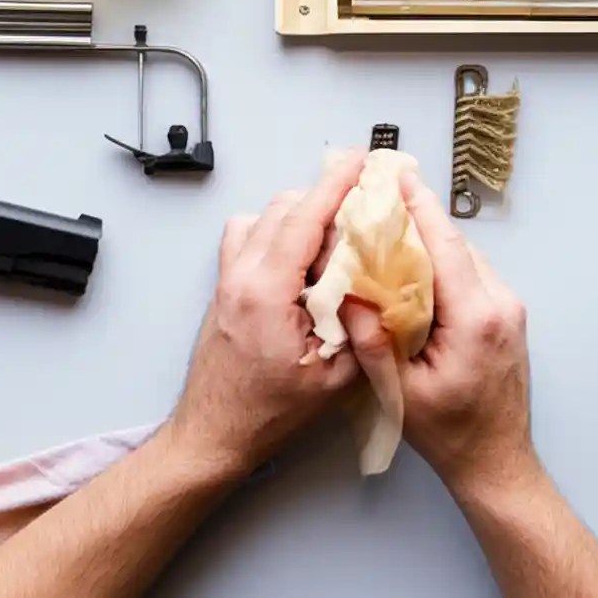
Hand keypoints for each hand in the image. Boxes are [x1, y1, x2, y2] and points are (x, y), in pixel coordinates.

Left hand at [171, 152, 364, 472]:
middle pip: (285, 209)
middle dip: (325, 199)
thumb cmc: (267, 414)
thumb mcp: (336, 378)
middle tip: (362, 208)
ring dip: (300, 217)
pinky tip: (301, 264)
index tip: (362, 161)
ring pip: (263, 219)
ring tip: (334, 241)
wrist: (215, 435)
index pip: (305, 218)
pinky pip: (248, 239)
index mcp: (266, 292)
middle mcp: (239, 276)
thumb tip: (381, 285)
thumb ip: (360, 325)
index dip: (337, 184)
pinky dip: (277, 235)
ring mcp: (226, 281)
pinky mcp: (223, 290)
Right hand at [342, 172, 535, 493]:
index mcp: (476, 319)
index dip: (419, 207)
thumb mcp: (400, 393)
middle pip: (456, 245)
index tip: (397, 177)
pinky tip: (417, 267)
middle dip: (419, 218)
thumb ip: (373, 343)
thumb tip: (348, 298)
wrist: (496, 462)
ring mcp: (511, 310)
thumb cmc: (452, 435)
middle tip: (382, 196)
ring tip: (393, 227)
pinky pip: (475, 276)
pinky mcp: (509, 317)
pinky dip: (446, 264)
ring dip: (432, 241)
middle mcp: (501, 306)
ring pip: (467, 258)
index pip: (445, 246)